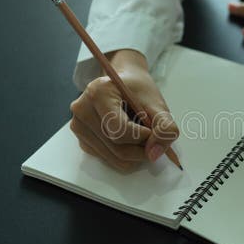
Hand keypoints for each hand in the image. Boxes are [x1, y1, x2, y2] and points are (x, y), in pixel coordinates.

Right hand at [69, 49, 179, 171]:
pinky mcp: (82, 140)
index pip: (119, 130)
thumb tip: (154, 154)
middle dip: (141, 148)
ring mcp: (78, 126)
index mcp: (98, 93)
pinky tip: (127, 138)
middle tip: (152, 137)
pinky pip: (108, 159)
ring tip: (140, 134)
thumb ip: (165, 128)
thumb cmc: (139, 92)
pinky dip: (124, 155)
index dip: (143, 136)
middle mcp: (82, 110)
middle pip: (117, 148)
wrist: (124, 84)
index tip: (152, 129)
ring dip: (134, 153)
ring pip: (113, 158)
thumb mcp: (158, 104)